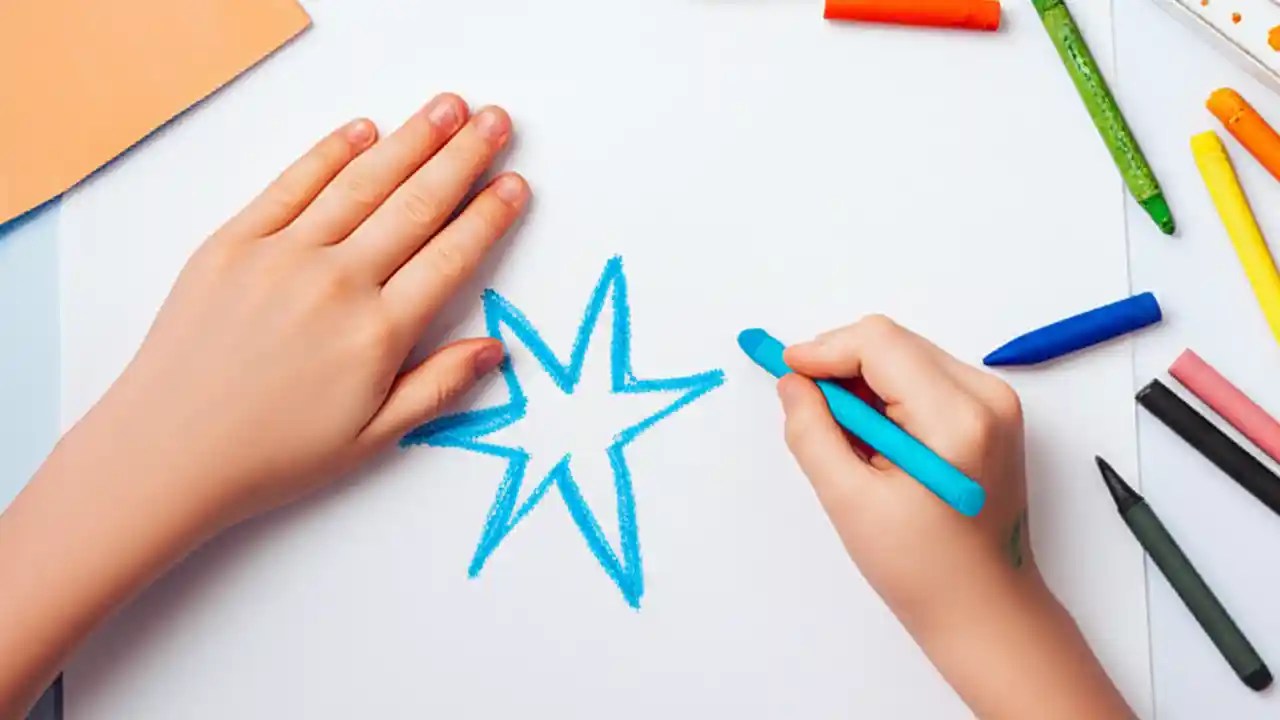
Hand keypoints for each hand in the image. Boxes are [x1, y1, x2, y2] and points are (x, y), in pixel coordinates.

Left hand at [73, 93, 527, 527]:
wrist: (167, 451)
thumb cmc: (272, 453)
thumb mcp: (371, 438)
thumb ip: (438, 387)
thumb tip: (494, 349)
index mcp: (376, 333)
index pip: (449, 258)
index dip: (488, 216)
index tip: (513, 184)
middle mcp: (335, 283)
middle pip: (415, 205)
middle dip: (463, 158)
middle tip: (495, 121)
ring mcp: (282, 256)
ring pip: (361, 184)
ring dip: (410, 140)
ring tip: (447, 108)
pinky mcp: (233, 243)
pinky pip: (291, 185)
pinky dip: (330, 153)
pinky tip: (364, 130)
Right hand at [777, 316, 1129, 718]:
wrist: (987, 610)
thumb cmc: (922, 569)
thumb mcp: (850, 501)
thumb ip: (812, 432)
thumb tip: (793, 383)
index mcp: (956, 419)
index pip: (879, 343)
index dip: (824, 350)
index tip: (785, 372)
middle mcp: (987, 398)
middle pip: (894, 343)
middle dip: (842, 365)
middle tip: (807, 408)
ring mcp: (997, 404)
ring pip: (908, 356)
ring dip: (865, 382)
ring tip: (847, 438)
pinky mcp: (994, 415)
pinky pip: (927, 378)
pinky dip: (890, 396)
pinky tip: (878, 441)